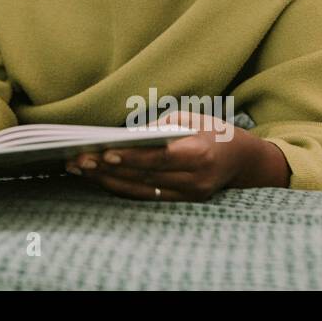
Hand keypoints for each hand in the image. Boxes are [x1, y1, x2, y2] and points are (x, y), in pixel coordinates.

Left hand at [64, 111, 249, 201]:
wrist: (243, 160)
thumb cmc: (213, 131)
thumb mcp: (190, 118)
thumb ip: (158, 127)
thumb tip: (124, 136)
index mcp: (199, 154)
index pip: (157, 158)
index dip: (129, 157)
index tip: (102, 153)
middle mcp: (195, 179)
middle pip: (144, 176)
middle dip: (108, 169)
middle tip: (78, 160)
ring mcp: (189, 195)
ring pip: (141, 190)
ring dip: (107, 181)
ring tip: (79, 169)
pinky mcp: (183, 202)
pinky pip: (146, 197)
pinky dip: (121, 187)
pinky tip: (98, 178)